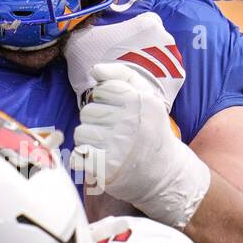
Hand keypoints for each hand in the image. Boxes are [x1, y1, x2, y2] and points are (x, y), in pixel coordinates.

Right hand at [63, 12, 184, 110]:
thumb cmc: (97, 63)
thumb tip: (77, 24)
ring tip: (135, 76)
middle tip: (128, 61)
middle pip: (156, 40)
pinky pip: (168, 75)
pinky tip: (143, 85)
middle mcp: (166, 38)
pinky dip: (158, 79)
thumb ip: (89, 29)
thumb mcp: (84, 39)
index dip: (135, 30)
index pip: (145, 20)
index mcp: (148, 23)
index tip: (125, 42)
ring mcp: (175, 59)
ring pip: (163, 58)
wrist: (112, 97)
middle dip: (145, 49)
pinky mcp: (178, 80)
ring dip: (153, 64)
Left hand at [70, 63, 209, 226]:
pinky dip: (84, 159)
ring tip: (108, 146)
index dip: (105, 103)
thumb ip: (122, 76)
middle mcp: (129, 121)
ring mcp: (118, 145)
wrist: (165, 172)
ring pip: (80, 133)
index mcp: (138, 101)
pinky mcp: (107, 167)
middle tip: (115, 133)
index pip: (100, 92)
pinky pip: (78, 155)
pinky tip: (100, 160)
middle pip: (87, 112)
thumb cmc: (151, 130)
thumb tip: (94, 70)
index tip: (119, 114)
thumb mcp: (147, 97)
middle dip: (96, 122)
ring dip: (89, 141)